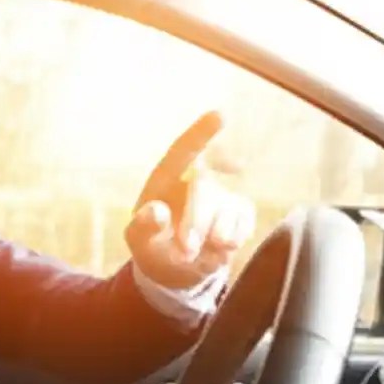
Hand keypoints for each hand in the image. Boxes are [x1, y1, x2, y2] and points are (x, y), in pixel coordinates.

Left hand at [125, 111, 255, 289]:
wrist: (176, 268)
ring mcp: (220, 193)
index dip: (200, 133)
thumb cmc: (152, 247)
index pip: (182, 152)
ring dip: (214, 235)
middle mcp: (194, 180)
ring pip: (228, 207)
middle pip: (204, 188)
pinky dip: (232, 238)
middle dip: (196, 222)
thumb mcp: (139, 242)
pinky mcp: (239, 210)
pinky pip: (244, 218)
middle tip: (185, 251)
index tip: (220, 115)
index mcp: (164, 180)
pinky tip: (217, 249)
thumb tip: (155, 212)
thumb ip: (142, 228)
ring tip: (193, 255)